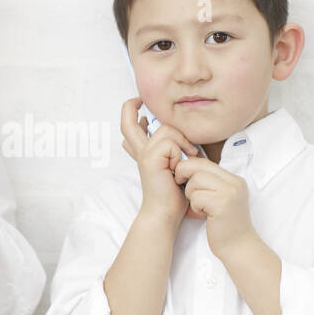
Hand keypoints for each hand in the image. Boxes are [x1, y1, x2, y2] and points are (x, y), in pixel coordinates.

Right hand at [119, 96, 202, 225]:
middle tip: (139, 101)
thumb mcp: (174, 165)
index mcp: (143, 152)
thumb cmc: (174, 193)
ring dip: (182, 141)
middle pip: (127, 121)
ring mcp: (143, 154)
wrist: (166, 213)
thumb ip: (171, 148)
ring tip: (186, 159)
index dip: (130, 110)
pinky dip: (181, 152)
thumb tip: (176, 132)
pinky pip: (171, 142)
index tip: (138, 103)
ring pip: (166, 129)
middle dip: (131, 106)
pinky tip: (179, 168)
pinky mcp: (150, 158)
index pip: (130, 127)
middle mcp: (140, 151)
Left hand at [171, 154, 254, 257]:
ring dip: (191, 195)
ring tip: (199, 207)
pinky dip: (195, 206)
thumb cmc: (224, 225)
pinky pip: (197, 196)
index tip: (182, 181)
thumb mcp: (218, 199)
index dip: (189, 169)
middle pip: (199, 166)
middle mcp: (234, 182)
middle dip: (185, 177)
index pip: (205, 162)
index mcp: (233, 180)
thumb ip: (209, 184)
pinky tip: (203, 215)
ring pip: (196, 180)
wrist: (238, 247)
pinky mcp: (222, 204)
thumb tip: (184, 169)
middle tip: (184, 191)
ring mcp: (230, 192)